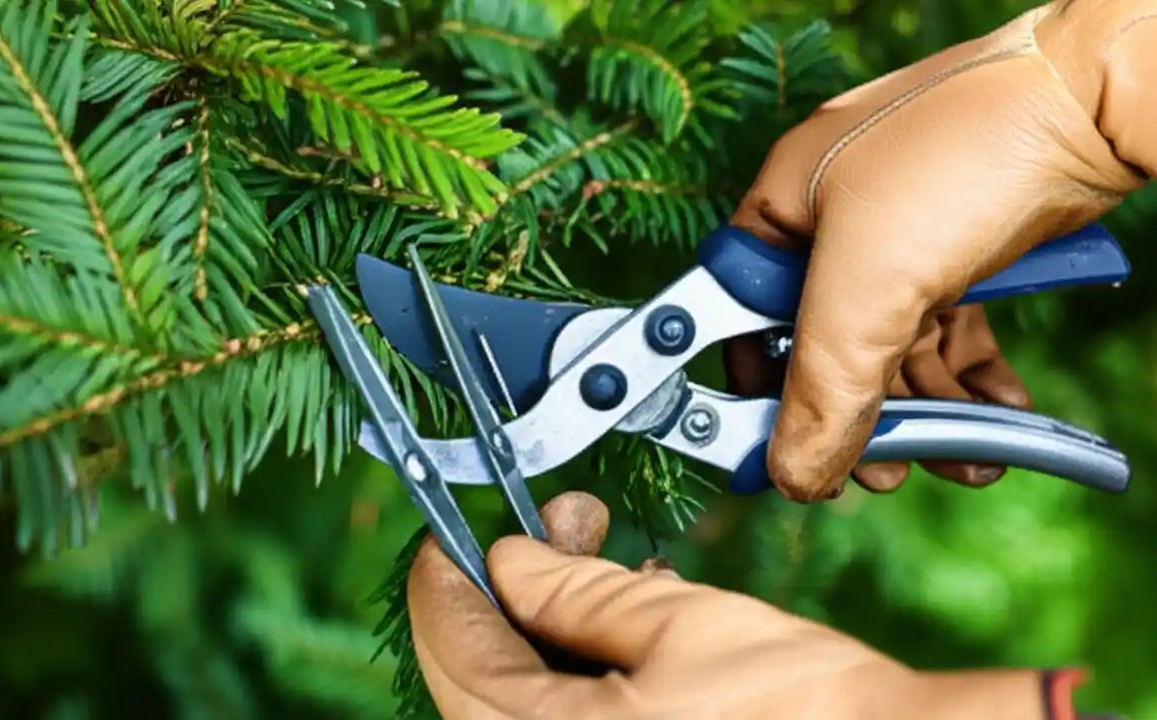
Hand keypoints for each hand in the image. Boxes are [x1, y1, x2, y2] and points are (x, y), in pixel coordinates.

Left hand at [407, 491, 1048, 718]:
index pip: (456, 649)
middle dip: (511, 589)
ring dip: (552, 620)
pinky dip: (584, 663)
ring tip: (609, 558)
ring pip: (528, 696)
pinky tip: (634, 614)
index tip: (454, 531)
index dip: (446, 577)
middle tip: (560, 524)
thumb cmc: (805, 706)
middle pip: (485, 675)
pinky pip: (574, 718)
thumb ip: (572, 589)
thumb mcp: (677, 624)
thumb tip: (509, 559)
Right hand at [724, 0, 1155, 500]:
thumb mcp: (869, 286)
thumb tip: (795, 473)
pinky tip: (997, 419)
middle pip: (821, 345)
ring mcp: (899, 236)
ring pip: (891, 347)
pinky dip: (968, 381)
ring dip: (924, 411)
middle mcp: (833, 222)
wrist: (1096, 101)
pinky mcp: (959, 248)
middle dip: (855, 415)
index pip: (736, 318)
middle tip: (880, 469)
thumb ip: (821, 386)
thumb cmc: (965, 155)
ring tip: (957, 456)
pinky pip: (948, 332)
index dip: (754, 390)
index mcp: (781, 209)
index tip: (773, 454)